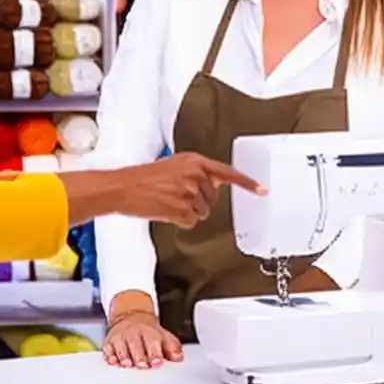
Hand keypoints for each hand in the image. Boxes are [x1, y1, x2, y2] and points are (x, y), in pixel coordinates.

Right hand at [103, 310, 181, 368]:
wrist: (131, 316)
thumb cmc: (148, 332)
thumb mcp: (163, 336)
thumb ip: (172, 348)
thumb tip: (178, 357)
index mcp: (149, 331)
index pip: (152, 341)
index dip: (155, 353)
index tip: (157, 362)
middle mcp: (133, 333)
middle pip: (135, 344)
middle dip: (139, 356)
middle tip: (142, 365)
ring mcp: (120, 337)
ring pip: (120, 346)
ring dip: (123, 356)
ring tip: (127, 364)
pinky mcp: (109, 342)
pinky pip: (107, 348)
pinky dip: (109, 355)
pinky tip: (113, 361)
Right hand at [125, 152, 264, 226]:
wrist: (122, 187)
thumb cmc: (141, 178)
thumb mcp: (172, 166)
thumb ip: (194, 173)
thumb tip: (211, 186)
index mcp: (194, 161)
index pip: (227, 172)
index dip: (246, 182)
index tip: (261, 189)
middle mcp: (195, 175)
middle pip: (212, 199)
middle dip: (197, 202)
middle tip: (174, 196)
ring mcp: (190, 192)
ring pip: (202, 212)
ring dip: (186, 212)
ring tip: (167, 202)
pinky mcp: (183, 209)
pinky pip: (190, 222)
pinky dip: (178, 220)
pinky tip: (165, 211)